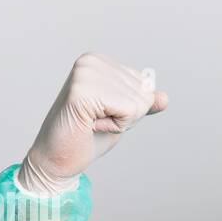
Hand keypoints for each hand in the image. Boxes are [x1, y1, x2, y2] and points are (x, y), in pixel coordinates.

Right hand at [16, 53, 167, 195]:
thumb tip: (164, 98)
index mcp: (99, 61)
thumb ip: (142, 104)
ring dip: (119, 122)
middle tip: (95, 121)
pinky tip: (90, 125)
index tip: (102, 114)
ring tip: (91, 123)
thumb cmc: (87, 137)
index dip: (130, 110)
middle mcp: (91, 61)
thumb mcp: (122, 116)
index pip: (145, 86)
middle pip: (144, 94)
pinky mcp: (83, 91)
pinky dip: (114, 127)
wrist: (57, 159)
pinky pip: (127, 112)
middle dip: (126, 117)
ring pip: (138, 104)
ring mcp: (85, 73)